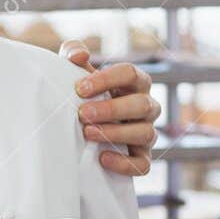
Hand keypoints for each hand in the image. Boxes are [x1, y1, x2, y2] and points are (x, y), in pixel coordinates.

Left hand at [61, 42, 158, 176]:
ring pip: (145, 133)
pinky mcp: (141, 157)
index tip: (80, 88)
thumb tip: (79, 56)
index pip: (131, 74)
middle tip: (83, 113)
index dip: (108, 79)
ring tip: (88, 133)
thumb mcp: (77, 72)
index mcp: (133, 83)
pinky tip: (102, 157)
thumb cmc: (83, 95)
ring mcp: (146, 133)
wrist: (80, 128)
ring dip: (117, 133)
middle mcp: (146, 107)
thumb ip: (74, 54)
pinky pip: (143, 164)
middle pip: (142, 105)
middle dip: (112, 109)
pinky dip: (124, 163)